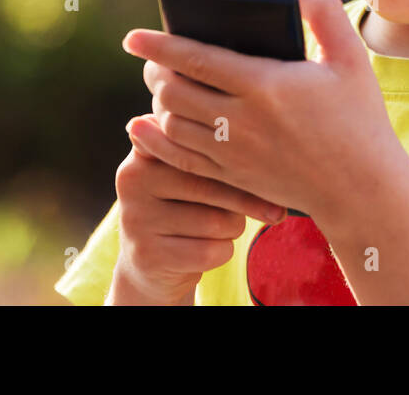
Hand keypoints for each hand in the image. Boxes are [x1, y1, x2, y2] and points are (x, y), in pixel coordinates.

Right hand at [109, 133, 289, 304]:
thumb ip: (211, 153)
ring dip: (234, 228)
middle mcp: (132, 179)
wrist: (147, 260)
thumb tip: (269, 155)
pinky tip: (212, 248)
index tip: (272, 168)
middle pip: (211, 184)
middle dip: (247, 201)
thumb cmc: (182, 205)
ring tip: (225, 226)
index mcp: (144, 148)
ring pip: (216, 221)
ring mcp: (136, 219)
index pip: (201, 148)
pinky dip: (223, 252)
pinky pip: (209, 251)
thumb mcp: (187, 172)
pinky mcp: (148, 255)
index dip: (238, 160)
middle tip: (275, 211)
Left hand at [121, 0, 406, 224]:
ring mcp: (234, 153)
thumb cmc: (359, 118)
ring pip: (172, 124)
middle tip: (155, 60)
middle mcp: (242, 121)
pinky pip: (179, 158)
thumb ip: (321, 10)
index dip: (159, 45)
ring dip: (160, 102)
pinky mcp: (233, 177)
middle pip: (174, 92)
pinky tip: (150, 127)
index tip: (132, 37)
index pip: (196, 59)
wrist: (363, 191)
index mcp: (266, 85)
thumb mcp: (350, 58)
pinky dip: (159, 140)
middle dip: (157, 72)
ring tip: (164, 86)